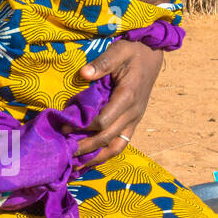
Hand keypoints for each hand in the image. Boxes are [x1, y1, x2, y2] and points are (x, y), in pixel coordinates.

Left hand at [73, 40, 164, 165]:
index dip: (84, 127)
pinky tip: (90, 160)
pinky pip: (120, 144)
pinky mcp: (132, 122)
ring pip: (116, 147)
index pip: (104, 121)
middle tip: (65, 152)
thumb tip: (84, 74)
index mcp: (128, 96)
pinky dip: (105, 154)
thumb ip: (103, 63)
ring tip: (78, 167)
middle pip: (107, 138)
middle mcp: (132, 113)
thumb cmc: (133, 52)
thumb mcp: (119, 51)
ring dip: (97, 158)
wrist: (152, 55)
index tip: (65, 126)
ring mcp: (134, 120)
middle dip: (86, 147)